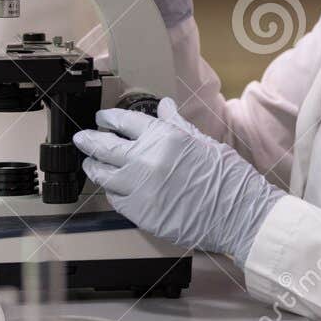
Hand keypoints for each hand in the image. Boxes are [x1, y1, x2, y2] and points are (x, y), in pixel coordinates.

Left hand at [73, 99, 282, 259]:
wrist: (237, 213)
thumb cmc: (227, 177)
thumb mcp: (203, 141)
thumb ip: (176, 124)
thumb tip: (163, 106)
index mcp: (164, 137)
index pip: (125, 122)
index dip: (109, 118)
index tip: (102, 118)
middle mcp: (147, 160)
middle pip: (105, 146)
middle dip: (90, 139)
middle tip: (83, 138)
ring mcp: (140, 188)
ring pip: (103, 175)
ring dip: (94, 167)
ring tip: (90, 163)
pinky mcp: (140, 213)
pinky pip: (115, 199)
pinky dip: (111, 191)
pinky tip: (112, 188)